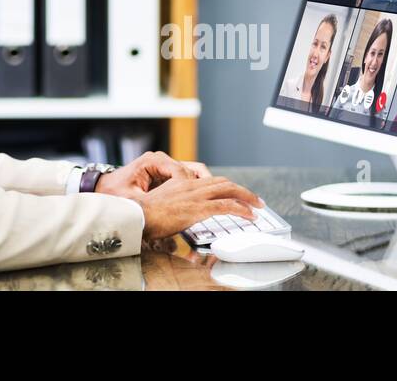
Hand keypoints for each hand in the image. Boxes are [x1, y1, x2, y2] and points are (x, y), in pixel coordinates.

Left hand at [94, 151, 210, 198]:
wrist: (103, 187)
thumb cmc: (114, 192)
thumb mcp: (129, 199)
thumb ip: (145, 203)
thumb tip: (159, 213)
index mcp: (153, 162)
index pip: (180, 172)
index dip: (190, 187)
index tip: (195, 201)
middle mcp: (161, 160)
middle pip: (191, 169)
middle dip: (200, 185)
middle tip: (209, 200)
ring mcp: (166, 165)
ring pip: (193, 170)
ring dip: (202, 184)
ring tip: (211, 198)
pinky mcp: (167, 172)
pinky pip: (187, 175)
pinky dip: (196, 185)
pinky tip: (201, 197)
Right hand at [137, 176, 262, 240]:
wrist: (137, 214)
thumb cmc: (144, 213)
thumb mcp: (163, 204)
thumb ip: (175, 206)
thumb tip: (180, 216)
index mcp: (184, 183)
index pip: (211, 181)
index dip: (226, 186)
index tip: (235, 193)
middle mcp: (192, 185)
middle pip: (224, 183)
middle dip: (242, 190)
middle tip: (254, 199)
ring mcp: (197, 196)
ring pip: (229, 191)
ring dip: (247, 197)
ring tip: (258, 206)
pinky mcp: (199, 208)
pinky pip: (226, 206)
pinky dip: (242, 209)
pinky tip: (250, 216)